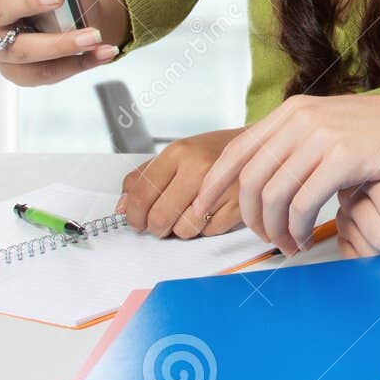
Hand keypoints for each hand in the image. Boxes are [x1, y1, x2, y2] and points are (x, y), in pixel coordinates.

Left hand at [116, 128, 242, 238]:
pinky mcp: (239, 204)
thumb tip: (121, 208)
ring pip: (183, 230)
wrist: (258, 147)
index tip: (135, 220)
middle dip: (155, 227)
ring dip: (181, 229)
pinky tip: (210, 213)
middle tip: (158, 224)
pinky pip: (209, 232)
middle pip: (160, 217)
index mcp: (179, 152)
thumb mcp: (176, 154)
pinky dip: (206, 228)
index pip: (141, 195)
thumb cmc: (213, 153)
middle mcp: (199, 166)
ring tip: (188, 214)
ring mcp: (221, 186)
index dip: (133, 215)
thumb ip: (143, 178)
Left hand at [191, 91, 379, 256]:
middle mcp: (302, 119)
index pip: (237, 149)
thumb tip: (271, 170)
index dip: (213, 183)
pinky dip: (295, 229)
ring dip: (273, 230)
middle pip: (250, 178)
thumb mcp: (336, 125)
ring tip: (286, 245)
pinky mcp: (343, 158)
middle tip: (262, 240)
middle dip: (247, 218)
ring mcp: (322, 137)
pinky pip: (302, 204)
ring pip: (272, 195)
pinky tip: (303, 239)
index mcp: (295, 110)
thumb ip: (302, 141)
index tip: (199, 209)